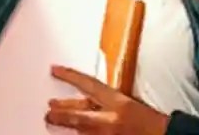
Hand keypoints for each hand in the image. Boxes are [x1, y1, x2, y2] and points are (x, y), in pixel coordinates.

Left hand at [45, 66, 169, 133]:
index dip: (70, 76)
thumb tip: (87, 98)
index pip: (89, 85)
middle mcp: (110, 119)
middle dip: (61, 111)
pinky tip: (72, 134)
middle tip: (48, 108)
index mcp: (118, 102)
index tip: (55, 70)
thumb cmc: (150, 120)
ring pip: (80, 130)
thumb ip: (109, 100)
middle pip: (78, 114)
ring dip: (66, 125)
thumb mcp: (129, 102)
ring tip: (51, 120)